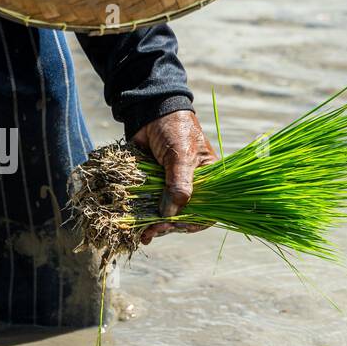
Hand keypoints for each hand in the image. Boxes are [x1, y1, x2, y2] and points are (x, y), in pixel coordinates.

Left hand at [131, 108, 217, 244]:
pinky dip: (144, 218)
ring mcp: (170, 186)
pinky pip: (150, 206)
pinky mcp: (153, 185)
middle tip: (154, 230)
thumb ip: (178, 183)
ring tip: (143, 233)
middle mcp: (191, 186)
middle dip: (169, 226)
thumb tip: (170, 214)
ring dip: (155, 226)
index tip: (177, 226)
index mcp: (208, 179)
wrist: (149, 112)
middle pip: (184, 216)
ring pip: (165, 214)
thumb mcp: (180, 155)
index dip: (194, 221)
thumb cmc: (174, 128)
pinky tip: (138, 229)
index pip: (208, 209)